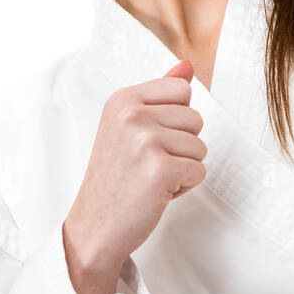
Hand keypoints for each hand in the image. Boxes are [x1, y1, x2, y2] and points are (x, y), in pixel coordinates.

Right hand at [65, 59, 206, 273]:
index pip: (182, 90)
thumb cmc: (116, 177)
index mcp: (122, 99)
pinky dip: (183, 187)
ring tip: (149, 179)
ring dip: (182, 167)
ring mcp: (144, 141)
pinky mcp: (160, 170)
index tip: (146, 140)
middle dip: (180, 146)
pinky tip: (155, 193)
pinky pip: (199, 171)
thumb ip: (160, 94)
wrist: (93, 228)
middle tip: (146, 165)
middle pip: (196, 119)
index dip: (174, 121)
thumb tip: (187, 65)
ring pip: (200, 146)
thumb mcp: (129, 127)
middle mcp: (130, 115)